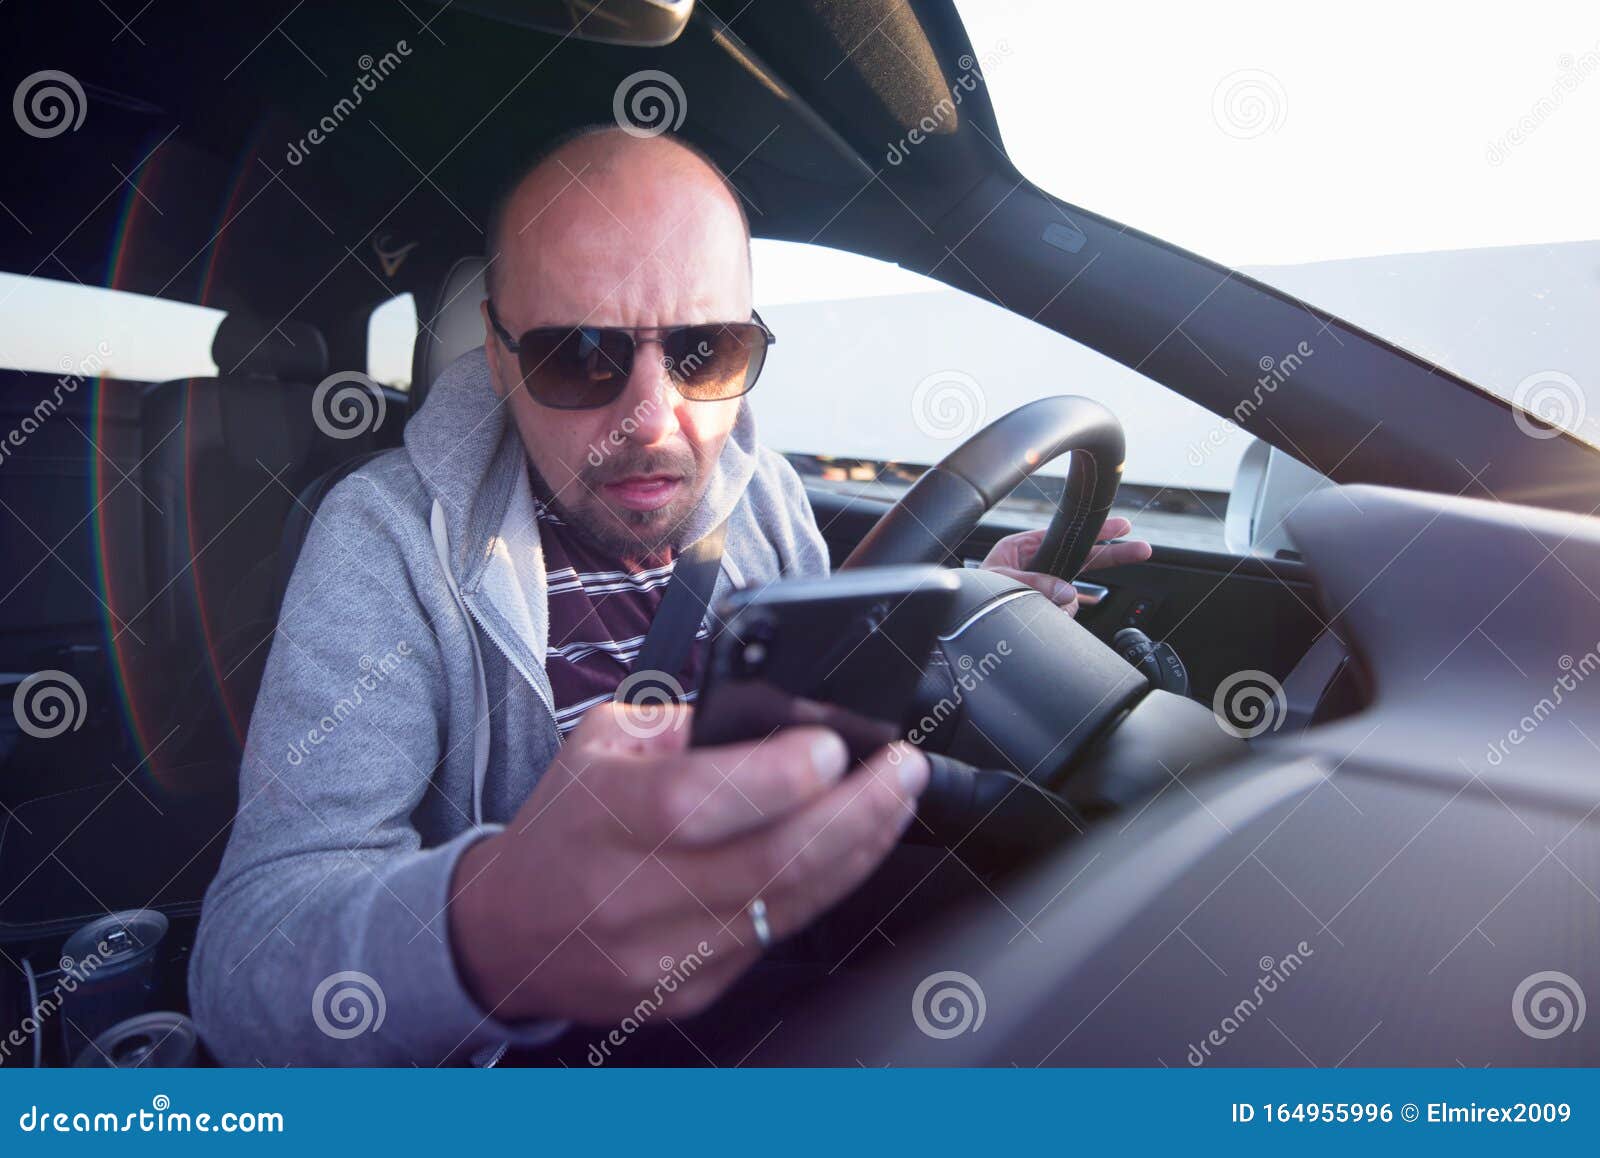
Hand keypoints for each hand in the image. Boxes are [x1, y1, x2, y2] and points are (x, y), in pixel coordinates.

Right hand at [448, 701, 927, 1024]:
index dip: (777, 778)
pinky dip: (826, 888)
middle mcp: (629, 894)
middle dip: (854, 811)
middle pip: (766, 862)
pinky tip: (854, 849)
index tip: (832, 746)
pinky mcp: (688, 994)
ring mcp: (662, 956)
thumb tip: (785, 714)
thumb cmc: (566, 825)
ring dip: (859, 848)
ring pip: (787, 906)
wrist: (505, 932)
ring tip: (896, 799)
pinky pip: (777, 938)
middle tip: (901, 769)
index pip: (696, 803)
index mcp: (603, 818)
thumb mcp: (603, 746)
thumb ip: (689, 724)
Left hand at [980, 516, 1152, 615]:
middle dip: (1112, 557)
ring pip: (1071, 596)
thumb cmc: (972, 591)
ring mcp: (1042, 587)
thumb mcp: (1000, 581)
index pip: (1067, 534)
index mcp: (1022, 547)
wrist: (958, 618)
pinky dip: (1060, 618)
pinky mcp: (1043, 608)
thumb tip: (1068, 594)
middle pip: (1082, 558)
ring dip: (1064, 607)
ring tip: (1042, 612)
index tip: (1123, 528)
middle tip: (1143, 549)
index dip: (1096, 532)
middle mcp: (1035, 565)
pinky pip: (1064, 613)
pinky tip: (1054, 619)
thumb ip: (1035, 584)